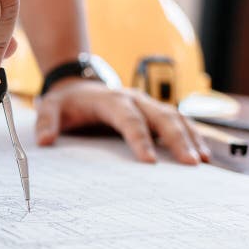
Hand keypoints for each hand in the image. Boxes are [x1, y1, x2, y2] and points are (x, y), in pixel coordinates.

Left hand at [35, 78, 210, 163]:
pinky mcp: (153, 112)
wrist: (77, 85)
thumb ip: (46, 122)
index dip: (140, 139)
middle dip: (177, 139)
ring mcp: (146, 104)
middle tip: (190, 163)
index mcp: (110, 99)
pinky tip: (202, 153)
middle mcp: (133, 99)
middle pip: (161, 116)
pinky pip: (178, 121)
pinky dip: (192, 135)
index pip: (128, 119)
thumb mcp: (50, 107)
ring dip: (190, 137)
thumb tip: (45, 141)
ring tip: (201, 161)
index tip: (150, 161)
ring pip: (175, 117)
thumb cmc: (66, 102)